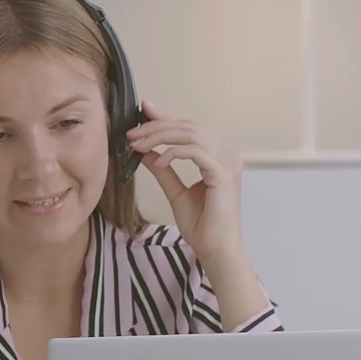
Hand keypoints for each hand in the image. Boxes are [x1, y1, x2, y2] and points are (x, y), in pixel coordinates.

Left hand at [127, 101, 243, 257]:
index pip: (189, 129)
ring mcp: (228, 161)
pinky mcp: (224, 173)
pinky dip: (173, 152)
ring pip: (191, 134)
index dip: (166, 117)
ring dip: (160, 136)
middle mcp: (227, 154)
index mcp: (218, 156)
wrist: (215, 249)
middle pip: (189, 127)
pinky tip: (158, 160)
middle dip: (157, 126)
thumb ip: (164, 170)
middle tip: (132, 132)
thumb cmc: (202, 226)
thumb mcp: (176, 192)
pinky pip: (195, 151)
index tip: (144, 110)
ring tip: (138, 144)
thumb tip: (147, 153)